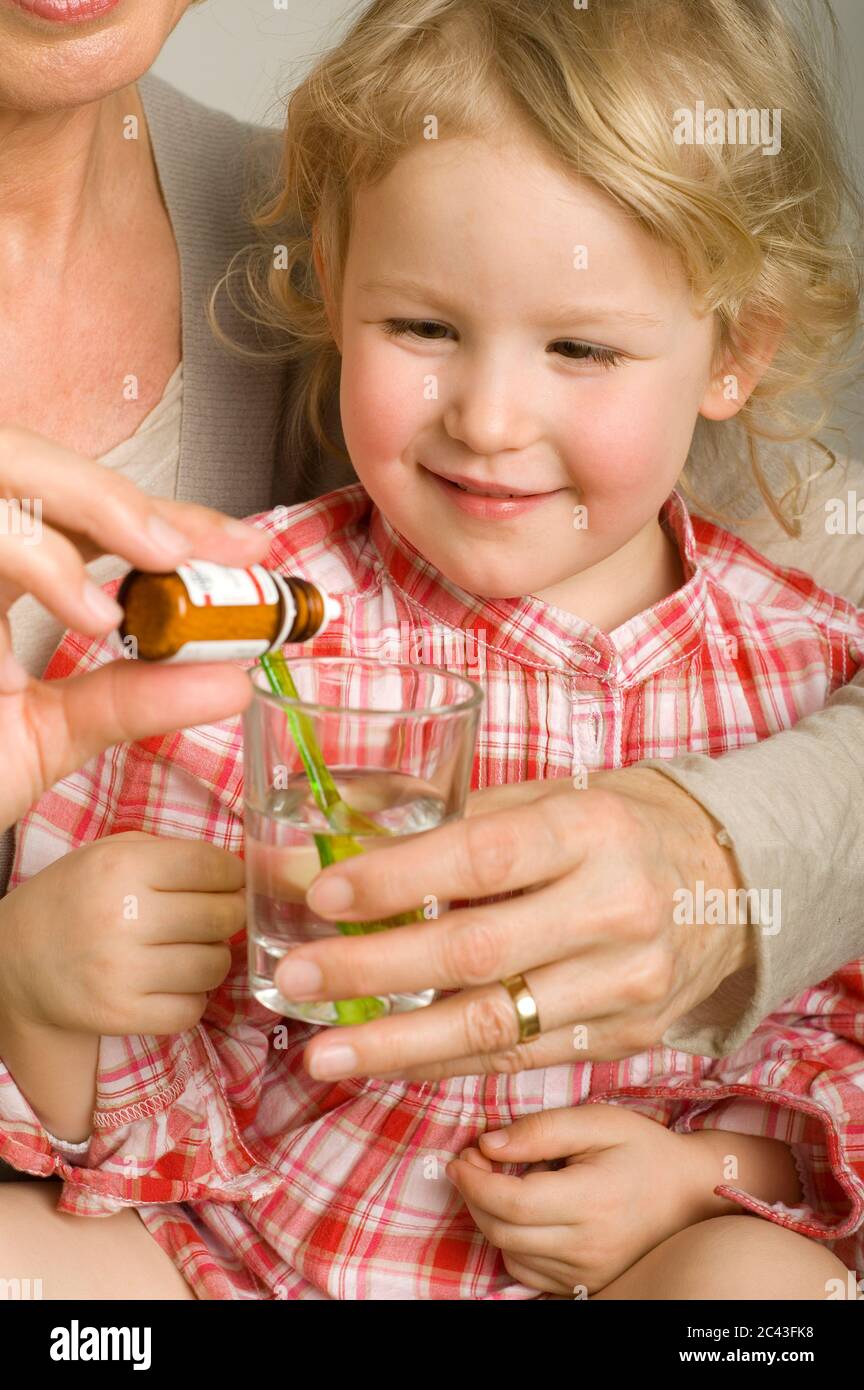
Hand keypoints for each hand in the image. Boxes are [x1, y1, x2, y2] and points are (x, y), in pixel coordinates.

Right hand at [0, 425, 268, 833]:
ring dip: (72, 526)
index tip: (247, 549)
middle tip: (188, 550)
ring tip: (123, 597)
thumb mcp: (54, 733)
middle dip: (117, 496)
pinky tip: (54, 644)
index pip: (88, 513)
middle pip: (30, 462)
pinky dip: (16, 579)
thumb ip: (135, 698)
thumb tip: (234, 679)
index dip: (168, 517)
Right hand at [0, 832, 243, 1035]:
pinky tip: (174, 983)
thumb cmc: (76, 897)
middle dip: (231, 914)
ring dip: (214, 958)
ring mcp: (121, 971)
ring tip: (192, 949)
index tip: (232, 880)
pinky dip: (193, 998)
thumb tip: (238, 870)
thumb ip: (172, 852)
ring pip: (215, 965)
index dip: (234, 873)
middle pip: (222, 916)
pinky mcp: (120, 1015)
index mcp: (120, 867)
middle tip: (218, 916)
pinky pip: (192, 1009)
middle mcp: (121, 917)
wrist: (15, 961)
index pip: (211, 865)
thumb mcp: (110, 852)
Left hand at [273, 768, 751, 1080]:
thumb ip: (449, 821)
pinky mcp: (626, 1038)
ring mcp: (626, 984)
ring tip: (320, 1052)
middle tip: (296, 979)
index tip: (321, 894)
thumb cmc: (610, 830)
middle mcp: (616, 908)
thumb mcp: (545, 799)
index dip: (395, 879)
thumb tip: (332, 835)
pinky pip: (517, 1060)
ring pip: (494, 1026)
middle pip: (477, 953)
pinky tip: (385, 1061)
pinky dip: (442, 1063)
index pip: (480, 857)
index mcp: (591, 829)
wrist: (727, 884)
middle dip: (372, 971)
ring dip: (395, 1044)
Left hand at [447, 1104, 709, 1296]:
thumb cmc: (643, 1149)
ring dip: (490, 1218)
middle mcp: (587, 1246)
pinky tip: (522, 1212)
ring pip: (510, 1254)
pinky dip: (512, 1243)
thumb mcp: (597, 1121)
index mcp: (590, 1201)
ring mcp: (587, 1271)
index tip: (459, 1157)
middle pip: (502, 1230)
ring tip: (498, 1181)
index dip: (475, 1181)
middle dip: (474, 1195)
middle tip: (471, 1161)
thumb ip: (542, 1130)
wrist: (690, 1193)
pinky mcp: (586, 1283)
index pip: (511, 1203)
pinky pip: (528, 1272)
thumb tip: (488, 1144)